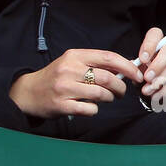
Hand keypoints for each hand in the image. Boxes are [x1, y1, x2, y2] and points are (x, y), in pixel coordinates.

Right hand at [8, 48, 136, 118]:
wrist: (29, 92)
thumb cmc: (55, 77)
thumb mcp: (72, 63)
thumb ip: (94, 64)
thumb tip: (123, 69)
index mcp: (75, 56)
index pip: (108, 57)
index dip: (126, 67)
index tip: (136, 75)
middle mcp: (69, 69)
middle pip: (107, 78)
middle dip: (120, 88)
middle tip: (120, 92)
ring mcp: (65, 87)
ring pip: (100, 94)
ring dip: (108, 99)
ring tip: (105, 98)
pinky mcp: (62, 104)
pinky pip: (89, 109)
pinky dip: (94, 110)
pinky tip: (88, 107)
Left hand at [137, 27, 165, 109]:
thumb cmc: (151, 82)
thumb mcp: (141, 75)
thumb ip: (137, 69)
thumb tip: (132, 64)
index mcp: (159, 46)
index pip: (156, 34)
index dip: (149, 44)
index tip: (142, 59)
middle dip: (157, 64)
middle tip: (147, 78)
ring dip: (161, 80)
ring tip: (148, 91)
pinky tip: (159, 97)